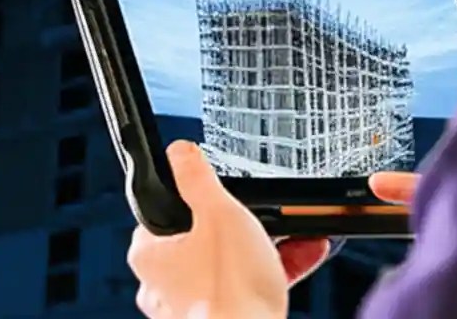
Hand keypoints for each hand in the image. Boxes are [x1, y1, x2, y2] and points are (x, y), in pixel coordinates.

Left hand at [128, 141, 419, 317]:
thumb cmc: (227, 286)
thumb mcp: (219, 213)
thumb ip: (198, 179)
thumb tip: (179, 153)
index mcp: (151, 254)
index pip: (166, 213)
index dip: (198, 200)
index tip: (223, 194)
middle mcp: (164, 284)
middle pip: (206, 239)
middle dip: (246, 224)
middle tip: (269, 215)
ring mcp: (193, 306)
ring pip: (232, 264)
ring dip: (268, 246)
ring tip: (299, 233)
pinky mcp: (222, 317)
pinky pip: (249, 287)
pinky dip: (275, 270)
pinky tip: (305, 254)